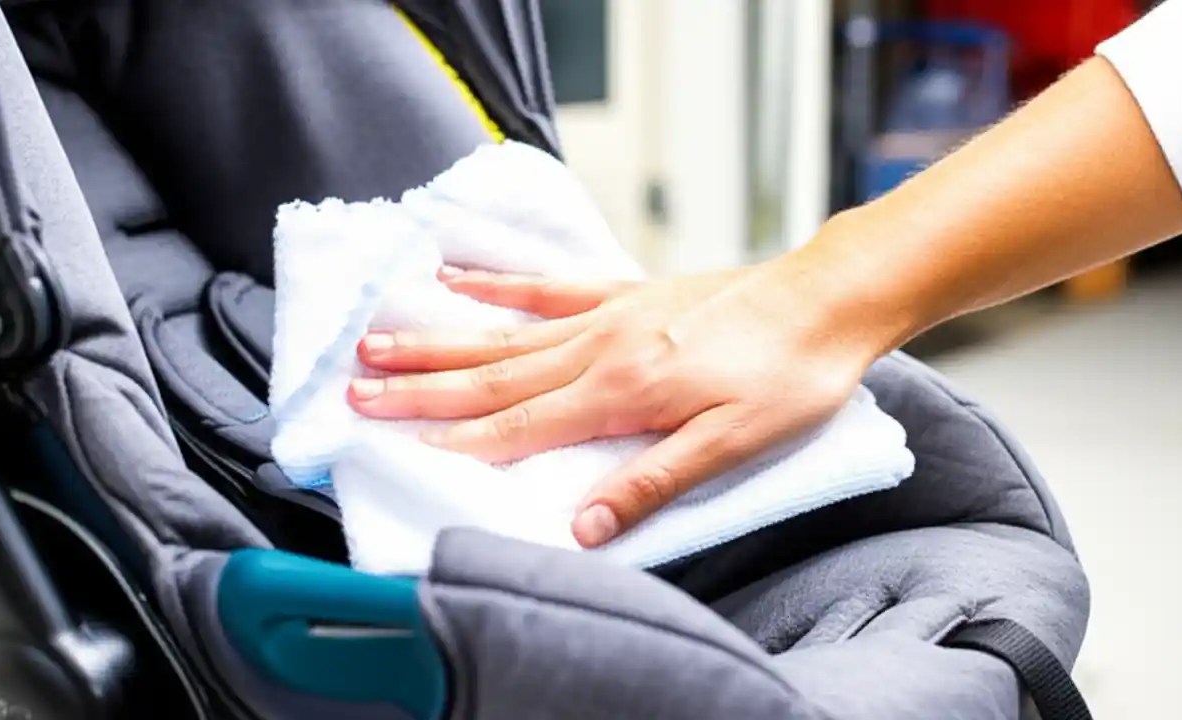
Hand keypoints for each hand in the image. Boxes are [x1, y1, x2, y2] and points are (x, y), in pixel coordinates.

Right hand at [348, 250, 885, 547]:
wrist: (827, 297)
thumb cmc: (791, 374)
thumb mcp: (734, 444)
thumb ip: (653, 481)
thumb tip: (583, 525)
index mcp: (623, 393)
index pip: (520, 425)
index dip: (454, 438)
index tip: (389, 440)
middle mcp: (602, 348)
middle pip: (494, 374)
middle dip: (420, 388)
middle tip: (354, 390)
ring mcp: (609, 313)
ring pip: (506, 332)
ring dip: (438, 340)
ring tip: (378, 339)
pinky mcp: (625, 291)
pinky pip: (548, 286)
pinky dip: (497, 283)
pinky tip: (456, 277)